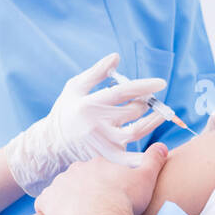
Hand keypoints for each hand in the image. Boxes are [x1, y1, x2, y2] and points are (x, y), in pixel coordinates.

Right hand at [6, 51, 168, 195]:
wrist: (53, 144)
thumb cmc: (67, 110)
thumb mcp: (75, 88)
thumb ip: (96, 72)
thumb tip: (117, 57)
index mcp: (88, 105)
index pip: (122, 92)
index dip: (144, 87)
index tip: (162, 83)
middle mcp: (96, 125)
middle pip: (133, 111)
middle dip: (146, 102)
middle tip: (150, 99)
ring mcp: (102, 143)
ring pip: (136, 131)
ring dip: (153, 121)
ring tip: (160, 114)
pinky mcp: (106, 157)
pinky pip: (131, 156)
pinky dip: (145, 154)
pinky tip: (158, 150)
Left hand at [36, 140, 169, 214]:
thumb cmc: (125, 200)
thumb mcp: (146, 178)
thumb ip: (154, 160)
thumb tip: (163, 146)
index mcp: (97, 164)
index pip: (98, 171)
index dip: (104, 184)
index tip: (110, 197)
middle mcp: (74, 170)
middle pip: (78, 179)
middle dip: (85, 191)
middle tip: (96, 209)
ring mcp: (59, 186)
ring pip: (61, 191)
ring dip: (67, 201)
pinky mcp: (47, 203)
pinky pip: (44, 205)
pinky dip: (49, 211)